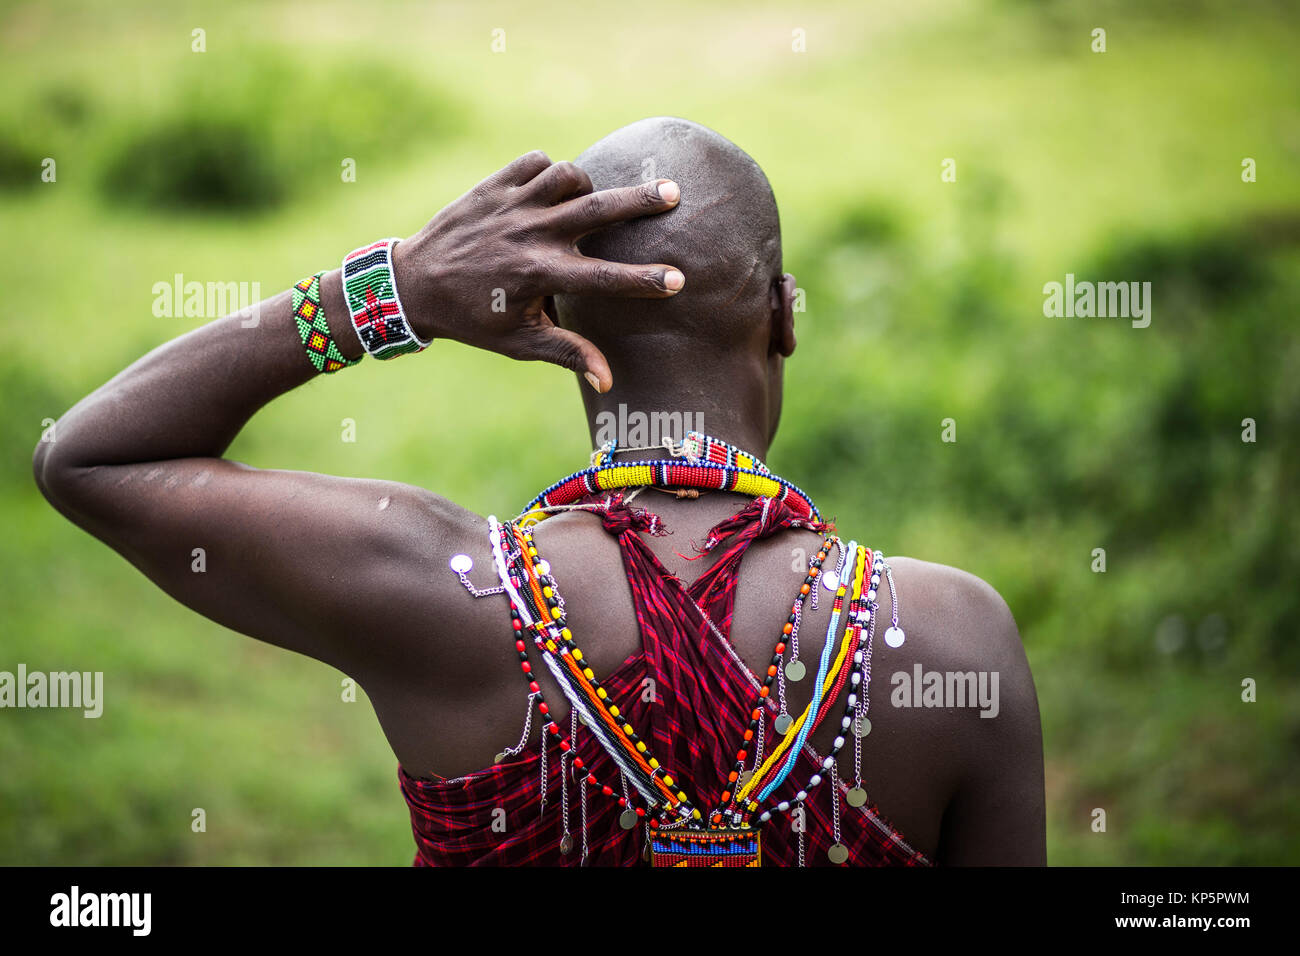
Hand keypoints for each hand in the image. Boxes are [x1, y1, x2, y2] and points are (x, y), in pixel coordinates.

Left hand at [392, 151, 683, 391]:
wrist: (413, 283)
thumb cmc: (472, 320)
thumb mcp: (518, 342)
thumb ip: (568, 354)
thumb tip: (609, 381)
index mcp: (538, 275)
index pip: (604, 278)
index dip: (644, 280)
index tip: (679, 279)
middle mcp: (528, 234)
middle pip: (596, 209)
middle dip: (640, 200)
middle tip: (674, 193)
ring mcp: (510, 205)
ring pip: (566, 175)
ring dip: (588, 184)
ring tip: (599, 199)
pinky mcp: (493, 185)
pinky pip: (535, 162)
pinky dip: (551, 170)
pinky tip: (556, 188)